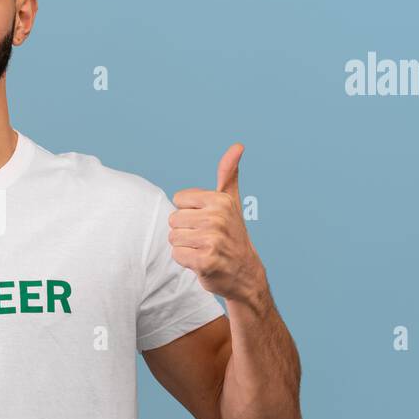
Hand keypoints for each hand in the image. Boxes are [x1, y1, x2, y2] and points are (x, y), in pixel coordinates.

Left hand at [169, 143, 267, 305]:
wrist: (245, 273)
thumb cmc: (232, 234)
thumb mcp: (231, 201)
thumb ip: (228, 174)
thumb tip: (238, 146)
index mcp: (220, 200)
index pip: (178, 200)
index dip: (189, 212)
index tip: (206, 221)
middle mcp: (217, 218)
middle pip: (173, 219)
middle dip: (185, 231)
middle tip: (205, 238)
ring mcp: (212, 240)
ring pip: (173, 238)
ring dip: (185, 247)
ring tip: (203, 249)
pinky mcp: (205, 261)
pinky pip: (177, 255)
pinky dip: (186, 261)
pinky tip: (203, 262)